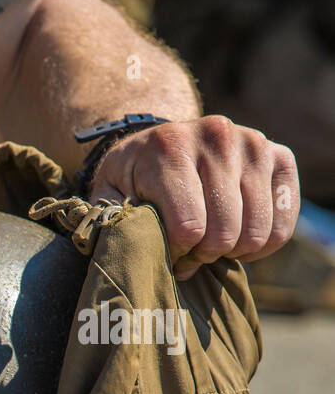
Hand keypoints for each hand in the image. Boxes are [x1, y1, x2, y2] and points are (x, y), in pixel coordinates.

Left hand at [91, 115, 299, 279]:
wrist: (162, 141)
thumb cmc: (133, 178)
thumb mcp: (109, 195)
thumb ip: (115, 223)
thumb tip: (134, 256)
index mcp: (169, 147)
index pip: (188, 228)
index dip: (177, 254)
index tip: (166, 251)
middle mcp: (216, 137)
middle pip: (224, 233)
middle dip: (204, 255)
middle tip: (188, 251)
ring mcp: (253, 144)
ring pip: (256, 232)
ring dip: (232, 251)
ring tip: (209, 242)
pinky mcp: (279, 156)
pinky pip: (284, 223)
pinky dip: (262, 245)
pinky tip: (238, 240)